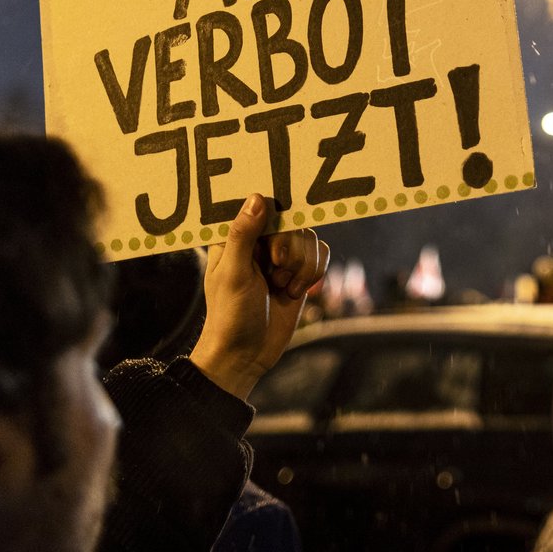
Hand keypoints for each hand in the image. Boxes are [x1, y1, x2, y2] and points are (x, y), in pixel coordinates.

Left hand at [190, 193, 329, 399]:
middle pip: (295, 223)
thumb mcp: (234, 274)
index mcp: (237, 236)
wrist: (247, 354)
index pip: (265, 207)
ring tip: (282, 288)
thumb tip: (258, 197)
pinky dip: (314, 274)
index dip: (277, 223)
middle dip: (291, 252)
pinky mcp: (300, 271)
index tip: (274, 251)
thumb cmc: (230, 315)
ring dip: (302, 267)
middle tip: (274, 274)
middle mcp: (261, 241)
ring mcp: (282, 256)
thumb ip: (244, 235)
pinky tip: (295, 292)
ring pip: (311, 239)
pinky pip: (322, 255)